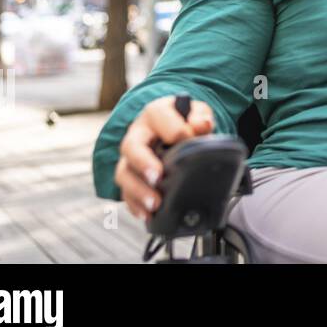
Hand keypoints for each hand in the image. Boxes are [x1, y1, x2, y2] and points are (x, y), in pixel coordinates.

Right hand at [114, 95, 214, 220]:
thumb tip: (202, 126)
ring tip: (154, 203)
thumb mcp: (197, 111)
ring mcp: (130, 157)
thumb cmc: (184, 119)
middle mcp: (137, 134)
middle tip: (157, 177)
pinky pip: (125, 192)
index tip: (192, 139)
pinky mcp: (130, 175)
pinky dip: (135, 205)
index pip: (160, 119)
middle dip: (143, 163)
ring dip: (138, 190)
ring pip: (124, 173)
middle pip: (131, 147)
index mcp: (154, 113)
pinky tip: (146, 214)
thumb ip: (200, 116)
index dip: (178, 131)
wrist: (174, 127)